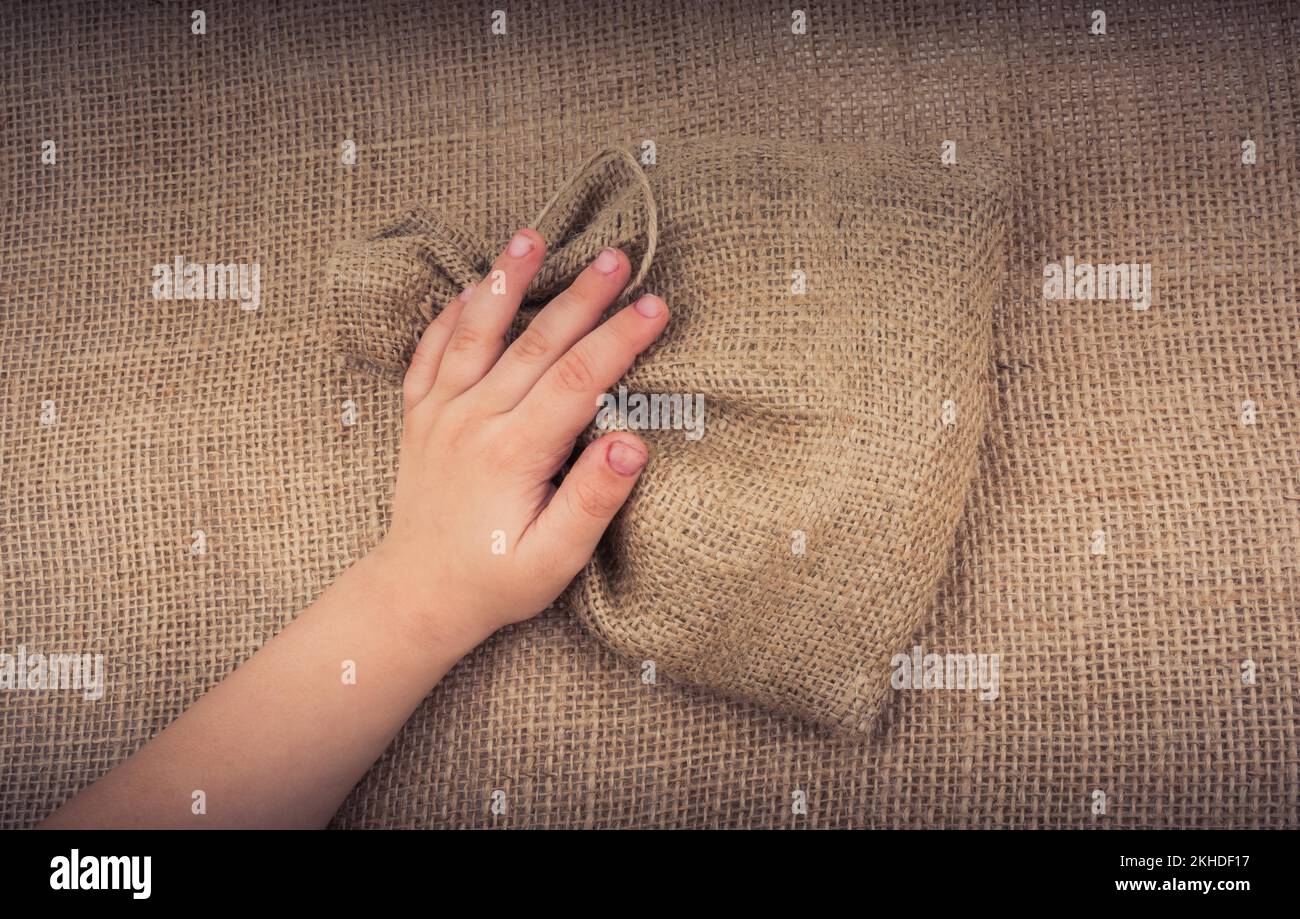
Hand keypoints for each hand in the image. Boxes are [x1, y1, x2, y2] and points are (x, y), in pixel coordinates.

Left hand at [368, 229, 668, 652]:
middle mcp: (473, 420)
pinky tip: (471, 285)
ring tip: (530, 235)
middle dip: (582, 297)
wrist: (417, 593)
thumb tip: (630, 444)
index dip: (619, 339)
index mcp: (514, 452)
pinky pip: (431, 351)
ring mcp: (441, 412)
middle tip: (618, 256)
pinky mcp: (420, 414)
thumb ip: (592, 500)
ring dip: (505, 280)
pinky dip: (450, 314)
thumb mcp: (554, 559)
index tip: (655, 305)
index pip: (577, 380)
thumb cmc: (496, 580)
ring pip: (476, 332)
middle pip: (536, 343)